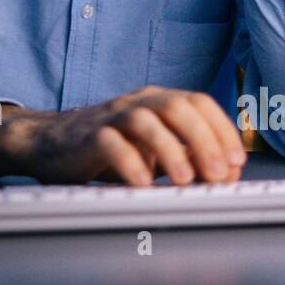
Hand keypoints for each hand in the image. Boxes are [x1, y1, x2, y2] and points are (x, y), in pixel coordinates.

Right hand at [0, 88, 246, 185]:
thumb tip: (224, 175)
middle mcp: (137, 102)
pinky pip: (110, 143)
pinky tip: (142, 184)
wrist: (48, 143)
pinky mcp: (87, 136)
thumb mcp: (151, 148)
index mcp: (156, 100)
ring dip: (171, 150)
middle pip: (177, 107)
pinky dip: (130, 163)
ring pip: (145, 120)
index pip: (198, 101)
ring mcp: (111, 116)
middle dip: (204, 140)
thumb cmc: (107, 148)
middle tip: (217, 174)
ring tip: (185, 181)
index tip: (236, 160)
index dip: (222, 129)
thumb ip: (183, 154)